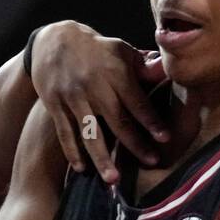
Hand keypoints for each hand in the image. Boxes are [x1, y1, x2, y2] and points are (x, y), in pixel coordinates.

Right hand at [30, 21, 168, 183]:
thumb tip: (166, 72)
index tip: (164, 139)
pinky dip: (72, 152)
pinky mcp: (55, 105)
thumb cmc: (94, 48)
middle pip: (118, 121)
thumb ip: (143, 65)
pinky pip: (64, 132)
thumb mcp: (120, 49)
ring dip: (102, 158)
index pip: (137, 101)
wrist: (52, 40)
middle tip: (150, 162)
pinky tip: (81, 169)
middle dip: (135, 144)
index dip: (151, 121)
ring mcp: (73, 98)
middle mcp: (94, 87)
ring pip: (89, 133)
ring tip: (112, 180)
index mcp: (114, 73)